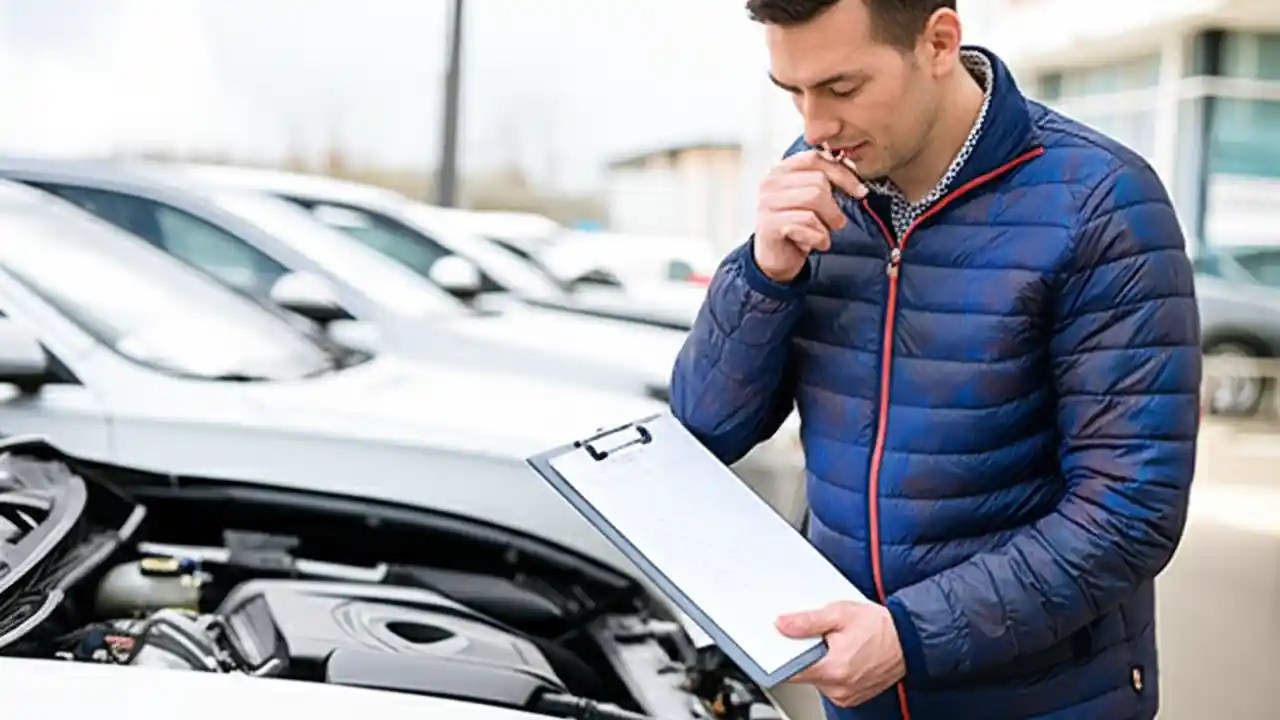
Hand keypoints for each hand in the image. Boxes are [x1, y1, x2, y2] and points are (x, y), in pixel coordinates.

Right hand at [754, 150, 867, 282]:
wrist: (776, 258)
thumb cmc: (796, 226)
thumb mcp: (811, 199)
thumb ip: (825, 181)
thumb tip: (853, 171)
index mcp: (781, 170)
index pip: (815, 158)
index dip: (841, 173)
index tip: (859, 190)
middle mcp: (771, 183)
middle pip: (818, 181)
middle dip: (835, 205)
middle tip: (837, 222)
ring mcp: (768, 203)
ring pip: (815, 198)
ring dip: (830, 221)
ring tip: (826, 233)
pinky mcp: (770, 224)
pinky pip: (808, 222)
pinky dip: (820, 237)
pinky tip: (816, 243)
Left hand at [775, 601, 905, 708]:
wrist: (909, 640)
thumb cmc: (880, 627)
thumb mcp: (840, 613)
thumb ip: (808, 621)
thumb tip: (783, 625)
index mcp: (833, 669)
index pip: (791, 671)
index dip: (781, 656)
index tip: (779, 645)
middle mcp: (839, 688)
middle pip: (804, 673)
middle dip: (806, 654)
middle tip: (820, 636)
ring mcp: (846, 695)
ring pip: (818, 679)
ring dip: (820, 662)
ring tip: (837, 644)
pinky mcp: (852, 696)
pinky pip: (831, 684)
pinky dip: (832, 670)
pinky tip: (844, 655)